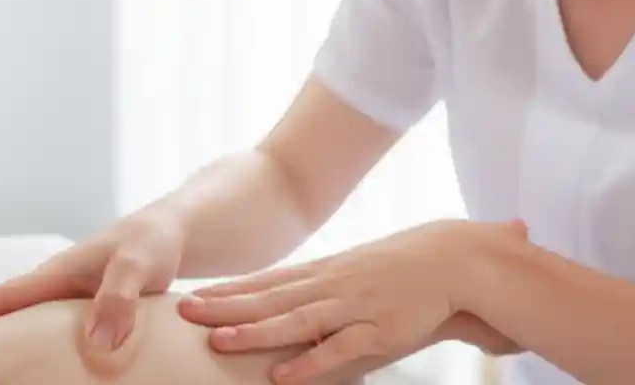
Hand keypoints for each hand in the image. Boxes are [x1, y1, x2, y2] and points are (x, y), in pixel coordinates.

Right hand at [0, 208, 185, 350]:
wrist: (177, 230)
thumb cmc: (155, 241)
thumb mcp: (139, 265)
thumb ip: (118, 299)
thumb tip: (96, 344)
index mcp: (58, 273)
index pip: (1, 298)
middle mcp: (58, 287)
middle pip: (7, 315)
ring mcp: (73, 299)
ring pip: (32, 328)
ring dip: (9, 347)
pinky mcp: (93, 311)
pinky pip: (59, 335)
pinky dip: (45, 352)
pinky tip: (47, 374)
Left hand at [177, 219, 526, 383]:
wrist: (450, 260)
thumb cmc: (397, 270)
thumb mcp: (351, 273)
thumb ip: (318, 291)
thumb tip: (282, 308)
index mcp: (321, 272)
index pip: (264, 282)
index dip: (226, 291)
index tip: (189, 297)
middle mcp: (329, 286)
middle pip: (268, 299)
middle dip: (225, 307)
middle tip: (184, 313)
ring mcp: (352, 307)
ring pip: (295, 321)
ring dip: (256, 331)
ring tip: (219, 341)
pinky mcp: (377, 330)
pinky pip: (338, 349)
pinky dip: (310, 363)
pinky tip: (283, 375)